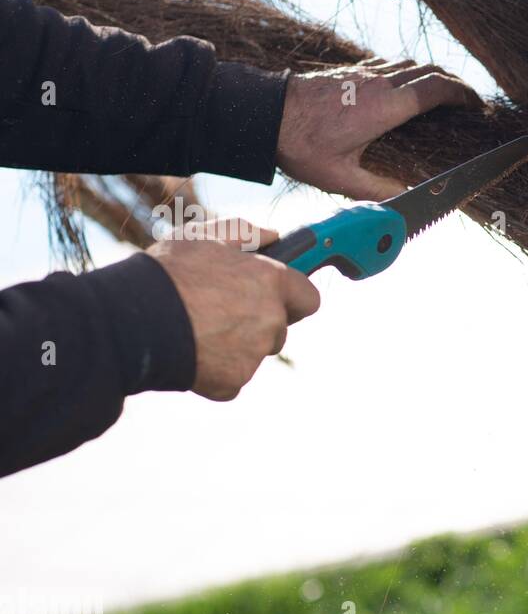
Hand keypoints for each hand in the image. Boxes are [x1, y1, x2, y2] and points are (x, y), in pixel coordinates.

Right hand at [148, 219, 320, 400]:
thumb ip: (244, 233)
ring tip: (196, 330)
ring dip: (235, 346)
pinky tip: (189, 352)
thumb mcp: (201, 237)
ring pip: (254, 353)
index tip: (280, 297)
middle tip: (219, 312)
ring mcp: (255, 354)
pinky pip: (233, 376)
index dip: (293, 297)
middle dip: (257, 323)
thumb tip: (273, 235)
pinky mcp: (235, 380)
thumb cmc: (166, 273)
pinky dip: (216, 370)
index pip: (308, 297)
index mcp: (270, 281)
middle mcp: (271, 319)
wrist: (132, 321)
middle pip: (279, 329)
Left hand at [275, 58, 480, 200]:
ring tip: (445, 93)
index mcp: (386, 106)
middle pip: (430, 71)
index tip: (478, 106)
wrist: (265, 114)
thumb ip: (378, 191)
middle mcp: (379, 83)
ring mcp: (364, 74)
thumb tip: (406, 200)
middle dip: (456, 84)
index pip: (437, 90)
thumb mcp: (342, 179)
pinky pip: (390, 65)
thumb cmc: (301, 145)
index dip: (463, 95)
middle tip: (470, 101)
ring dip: (433, 75)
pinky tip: (406, 87)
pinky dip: (409, 73)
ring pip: (411, 64)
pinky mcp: (350, 72)